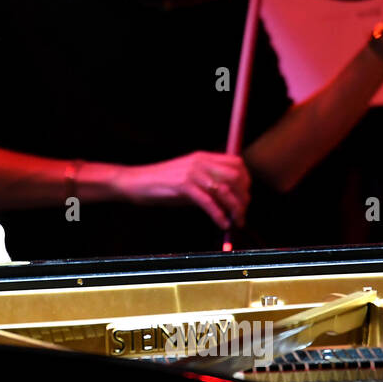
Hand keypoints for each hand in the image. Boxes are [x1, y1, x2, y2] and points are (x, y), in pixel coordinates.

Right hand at [115, 152, 249, 229]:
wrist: (135, 182)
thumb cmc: (161, 184)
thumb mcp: (188, 178)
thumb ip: (207, 183)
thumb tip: (228, 199)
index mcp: (203, 157)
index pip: (236, 163)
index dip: (246, 181)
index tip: (246, 197)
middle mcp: (200, 162)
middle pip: (236, 177)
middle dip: (243, 197)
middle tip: (242, 213)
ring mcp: (192, 173)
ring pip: (225, 190)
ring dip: (235, 209)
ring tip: (236, 222)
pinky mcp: (183, 186)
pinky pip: (208, 202)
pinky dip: (218, 215)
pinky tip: (222, 224)